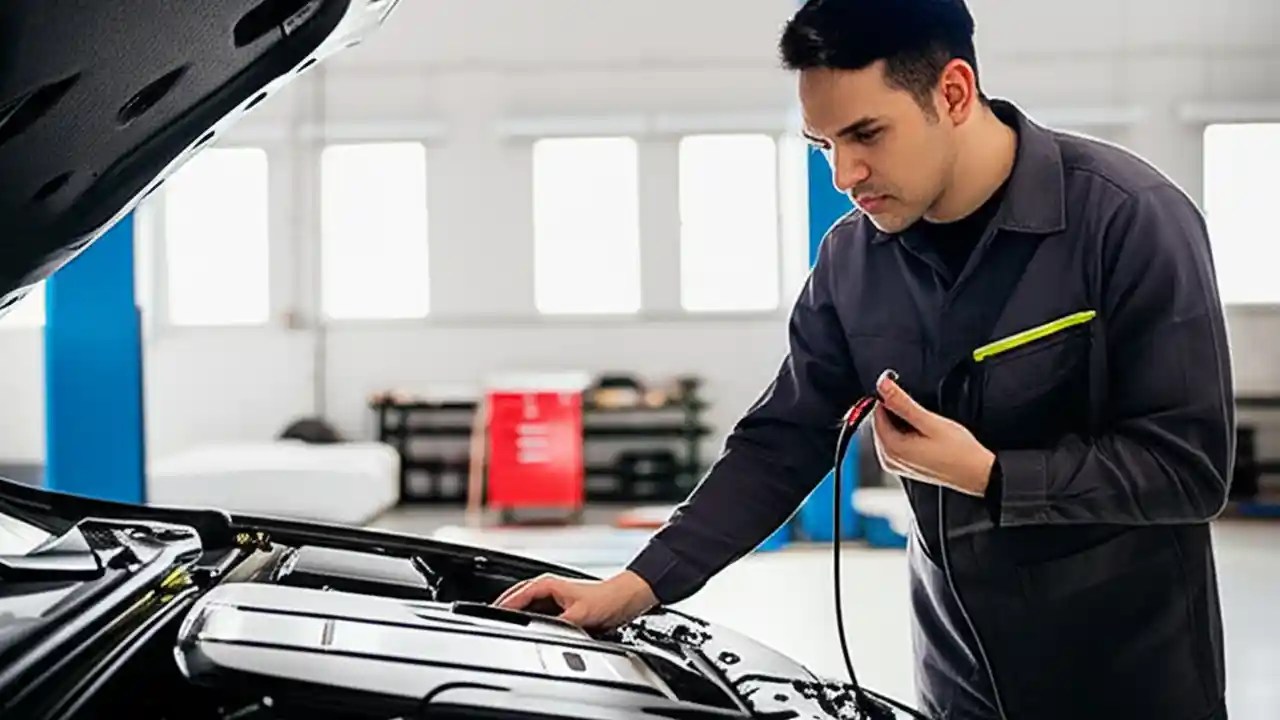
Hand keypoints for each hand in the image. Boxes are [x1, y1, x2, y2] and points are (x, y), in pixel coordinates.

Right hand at [492, 569, 658, 630]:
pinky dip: (528, 618)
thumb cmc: (606, 600)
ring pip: (526, 604)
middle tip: (489, 618)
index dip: (503, 606)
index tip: (491, 614)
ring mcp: (554, 597)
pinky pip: (537, 612)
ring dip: (515, 612)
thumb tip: (544, 631)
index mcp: (548, 585)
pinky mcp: (560, 607)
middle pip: (517, 597)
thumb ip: (560, 624)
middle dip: (503, 607)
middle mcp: (549, 589)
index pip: (518, 595)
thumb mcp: (579, 616)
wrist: (624, 600)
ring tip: (502, 624)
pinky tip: (526, 628)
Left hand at [872, 371, 994, 496]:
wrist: (977, 474)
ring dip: (902, 422)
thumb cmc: (959, 452)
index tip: (900, 390)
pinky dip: (906, 433)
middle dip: (895, 411)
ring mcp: (895, 465)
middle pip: (881, 424)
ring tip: (925, 423)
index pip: (876, 414)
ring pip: (889, 432)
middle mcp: (888, 459)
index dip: (887, 399)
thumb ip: (902, 402)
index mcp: (891, 448)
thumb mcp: (930, 421)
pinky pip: (896, 443)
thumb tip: (883, 385)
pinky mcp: (904, 467)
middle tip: (919, 408)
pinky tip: (924, 433)